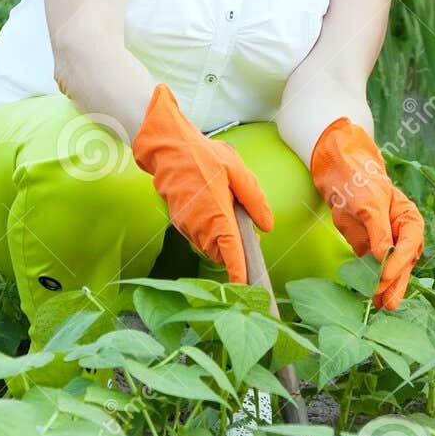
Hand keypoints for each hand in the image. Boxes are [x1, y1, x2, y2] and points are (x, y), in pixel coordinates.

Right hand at [130, 83, 273, 283]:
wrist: (168, 148)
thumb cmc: (202, 155)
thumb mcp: (236, 170)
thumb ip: (254, 199)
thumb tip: (266, 226)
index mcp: (217, 213)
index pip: (231, 252)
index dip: (240, 272)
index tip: (247, 287)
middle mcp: (199, 225)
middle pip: (221, 254)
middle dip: (235, 252)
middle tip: (250, 234)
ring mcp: (187, 225)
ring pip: (210, 247)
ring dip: (222, 241)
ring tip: (231, 214)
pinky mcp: (180, 222)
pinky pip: (199, 237)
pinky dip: (211, 233)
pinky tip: (216, 211)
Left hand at [309, 117, 424, 309]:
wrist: (336, 170)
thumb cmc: (359, 180)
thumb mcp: (369, 203)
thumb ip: (378, 231)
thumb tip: (384, 258)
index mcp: (408, 219)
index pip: (409, 245)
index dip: (398, 263)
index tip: (384, 277)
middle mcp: (400, 233)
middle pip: (403, 262)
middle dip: (395, 283)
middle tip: (387, 303)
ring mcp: (385, 242)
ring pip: (390, 269)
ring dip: (385, 287)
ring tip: (379, 306)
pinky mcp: (367, 248)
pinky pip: (372, 268)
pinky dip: (370, 281)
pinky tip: (369, 296)